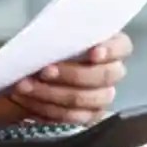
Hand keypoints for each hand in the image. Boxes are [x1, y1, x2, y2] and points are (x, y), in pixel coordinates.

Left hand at [8, 32, 131, 123]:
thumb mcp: (55, 30)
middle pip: (103, 76)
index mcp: (112, 46)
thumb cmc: (49, 42)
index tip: (93, 52)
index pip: (122, 47)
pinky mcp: (87, 116)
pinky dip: (45, 108)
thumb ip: (62, 32)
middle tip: (44, 70)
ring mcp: (102, 97)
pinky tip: (27, 99)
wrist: (32, 66)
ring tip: (24, 86)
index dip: (110, 51)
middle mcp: (112, 72)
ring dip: (51, 93)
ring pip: (83, 99)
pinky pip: (69, 117)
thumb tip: (52, 37)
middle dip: (71, 74)